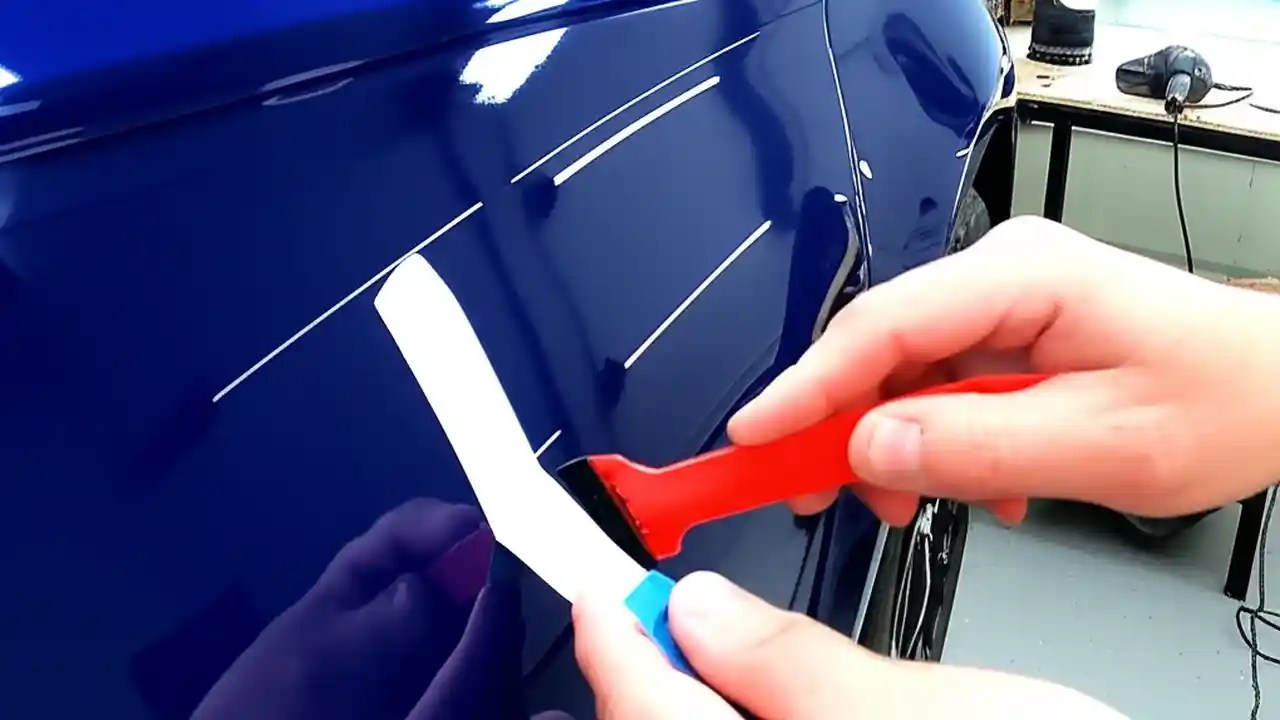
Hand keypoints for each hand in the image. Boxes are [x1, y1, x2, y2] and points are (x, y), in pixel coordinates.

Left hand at [574, 571, 1124, 718]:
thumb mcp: (934, 712)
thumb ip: (800, 663)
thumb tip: (706, 611)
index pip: (645, 706)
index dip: (614, 633)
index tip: (597, 579)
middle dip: (648, 669)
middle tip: (653, 606)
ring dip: (687, 696)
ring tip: (702, 641)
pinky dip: (737, 719)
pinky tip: (753, 700)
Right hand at [729, 216, 1279, 523]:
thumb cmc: (1227, 397)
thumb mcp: (1104, 443)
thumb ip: (978, 447)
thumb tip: (873, 446)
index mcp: (1022, 275)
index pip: (881, 325)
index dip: (807, 385)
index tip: (754, 435)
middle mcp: (1002, 278)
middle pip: (878, 351)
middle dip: (840, 428)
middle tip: (809, 490)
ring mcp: (1001, 307)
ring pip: (901, 378)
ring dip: (894, 448)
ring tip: (914, 504)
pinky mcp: (1005, 340)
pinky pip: (938, 392)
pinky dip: (936, 447)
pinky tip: (975, 485)